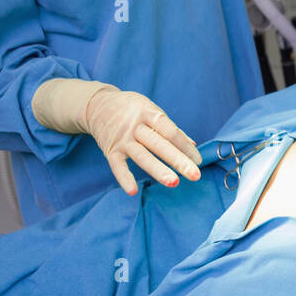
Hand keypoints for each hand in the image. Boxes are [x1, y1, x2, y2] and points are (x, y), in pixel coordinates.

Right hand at [32, 78, 201, 195]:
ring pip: (141, 155)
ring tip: (173, 183)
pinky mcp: (110, 150)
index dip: (185, 146)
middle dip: (178, 160)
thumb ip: (170, 128)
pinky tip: (133, 191)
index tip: (198, 161)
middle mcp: (135, 125)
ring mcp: (122, 138)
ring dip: (157, 170)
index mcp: (148, 113)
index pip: (170, 131)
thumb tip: (192, 145)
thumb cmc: (131, 109)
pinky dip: (124, 178)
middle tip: (195, 175)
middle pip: (159, 144)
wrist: (97, 105)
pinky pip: (117, 166)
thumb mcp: (151, 110)